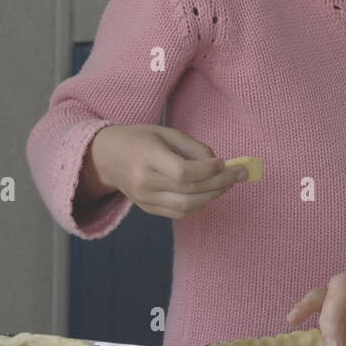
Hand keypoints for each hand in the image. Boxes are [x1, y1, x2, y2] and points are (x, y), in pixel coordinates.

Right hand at [84, 124, 244, 218]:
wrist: (106, 157)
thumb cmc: (139, 139)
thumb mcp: (166, 133)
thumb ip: (193, 147)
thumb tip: (219, 164)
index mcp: (146, 157)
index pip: (183, 172)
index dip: (208, 170)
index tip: (224, 162)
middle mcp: (143, 182)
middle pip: (189, 191)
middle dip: (220, 184)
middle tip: (239, 174)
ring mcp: (144, 199)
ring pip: (186, 207)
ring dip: (213, 196)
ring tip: (228, 183)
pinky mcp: (147, 208)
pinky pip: (179, 213)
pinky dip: (199, 204)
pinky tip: (210, 192)